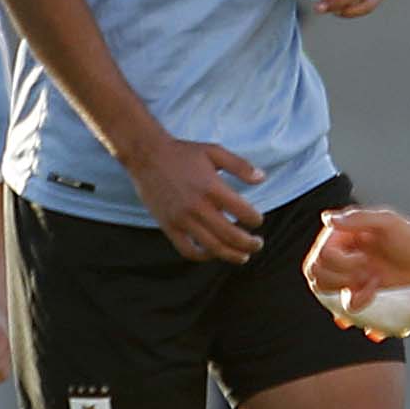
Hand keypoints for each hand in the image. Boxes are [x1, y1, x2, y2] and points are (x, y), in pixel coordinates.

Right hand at [133, 129, 262, 262]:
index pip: (243, 212)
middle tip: (258, 244)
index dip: (255, 219)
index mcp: (212, 187)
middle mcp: (198, 207)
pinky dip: (203, 257)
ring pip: (212, 247)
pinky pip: (187, 250)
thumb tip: (262, 178)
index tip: (258, 220)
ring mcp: (182, 219)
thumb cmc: (183, 152)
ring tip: (243, 256)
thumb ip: (240, 165)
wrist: (147, 155)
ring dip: (232, 255)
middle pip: (231, 235)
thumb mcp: (214, 152)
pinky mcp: (168, 226)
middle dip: (249, 243)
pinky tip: (213, 253)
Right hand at [302, 202, 409, 309]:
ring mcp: (347, 269)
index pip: (321, 256)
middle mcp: (339, 250)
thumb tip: (327, 219)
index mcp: (340, 233)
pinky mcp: (358, 286)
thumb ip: (357, 219)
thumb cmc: (409, 234)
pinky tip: (375, 288)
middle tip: (367, 270)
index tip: (365, 259)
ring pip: (323, 288)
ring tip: (370, 278)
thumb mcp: (386, 222)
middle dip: (341, 277)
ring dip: (348, 288)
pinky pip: (345, 302)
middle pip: (315, 273)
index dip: (341, 263)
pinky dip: (359, 300)